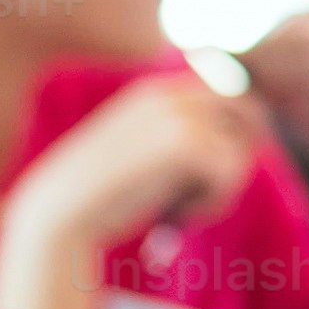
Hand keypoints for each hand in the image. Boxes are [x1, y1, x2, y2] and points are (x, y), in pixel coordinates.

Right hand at [0, 73, 262, 308]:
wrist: (58, 215)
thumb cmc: (98, 199)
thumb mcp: (140, 158)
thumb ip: (181, 142)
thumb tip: (250, 134)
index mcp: (154, 93)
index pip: (229, 92)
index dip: (238, 129)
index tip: (217, 168)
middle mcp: (167, 93)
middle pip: (249, 110)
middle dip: (241, 151)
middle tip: (207, 192)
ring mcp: (175, 114)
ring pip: (241, 148)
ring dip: (221, 188)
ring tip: (178, 210)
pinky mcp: (182, 141)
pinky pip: (230, 172)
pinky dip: (212, 203)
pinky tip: (175, 216)